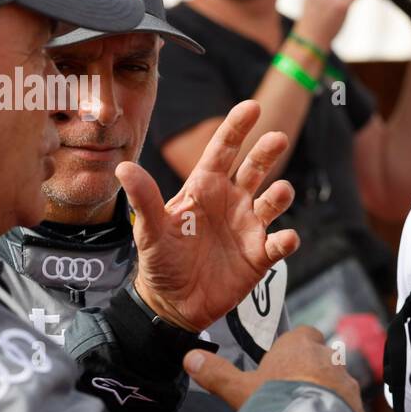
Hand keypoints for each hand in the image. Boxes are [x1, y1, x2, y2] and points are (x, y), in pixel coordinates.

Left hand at [117, 100, 298, 331]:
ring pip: (273, 202)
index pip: (223, 151)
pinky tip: (284, 239)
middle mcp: (231, 203)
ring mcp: (248, 228)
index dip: (237, 128)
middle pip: (254, 169)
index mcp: (204, 189)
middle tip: (277, 137)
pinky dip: (286, 240)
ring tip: (280, 193)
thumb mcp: (149, 230)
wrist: (174, 304)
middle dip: (267, 152)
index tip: (251, 107)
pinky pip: (278, 244)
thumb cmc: (160, 262)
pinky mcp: (260, 256)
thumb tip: (124, 167)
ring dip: (280, 195)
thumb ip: (144, 199)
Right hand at [184, 326, 365, 411]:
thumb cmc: (273, 402)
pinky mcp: (359, 404)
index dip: (294, 347)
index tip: (283, 363)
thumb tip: (190, 359)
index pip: (303, 334)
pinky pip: (348, 405)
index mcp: (299, 344)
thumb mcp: (238, 388)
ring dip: (325, 394)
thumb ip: (216, 373)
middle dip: (309, 373)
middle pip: (320, 359)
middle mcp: (328, 356)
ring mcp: (346, 380)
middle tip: (291, 394)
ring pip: (336, 382)